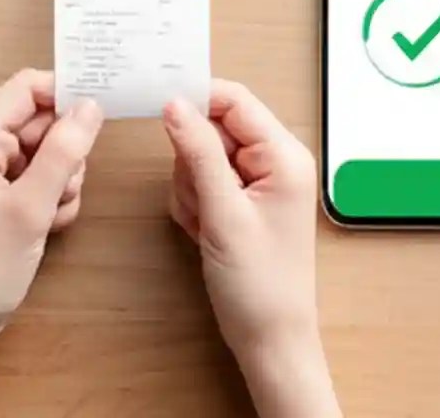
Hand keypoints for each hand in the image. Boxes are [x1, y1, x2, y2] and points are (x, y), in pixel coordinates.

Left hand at [0, 69, 103, 417]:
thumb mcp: (30, 208)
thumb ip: (63, 153)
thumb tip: (91, 107)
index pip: (27, 88)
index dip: (65, 95)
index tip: (99, 115)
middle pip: (41, 122)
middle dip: (64, 154)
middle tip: (61, 189)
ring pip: (47, 154)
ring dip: (61, 182)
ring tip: (47, 217)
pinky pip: (39, 181)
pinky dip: (51, 201)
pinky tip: (44, 229)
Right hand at [163, 80, 340, 417]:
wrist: (270, 340)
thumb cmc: (259, 284)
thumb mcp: (223, 214)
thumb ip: (198, 153)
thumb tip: (174, 102)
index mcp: (284, 155)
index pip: (234, 100)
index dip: (195, 99)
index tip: (156, 105)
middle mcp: (275, 161)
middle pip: (213, 128)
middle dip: (192, 162)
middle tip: (200, 202)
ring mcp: (257, 182)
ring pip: (201, 156)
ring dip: (191, 189)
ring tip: (207, 226)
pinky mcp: (241, 201)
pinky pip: (202, 182)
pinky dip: (194, 205)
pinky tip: (205, 234)